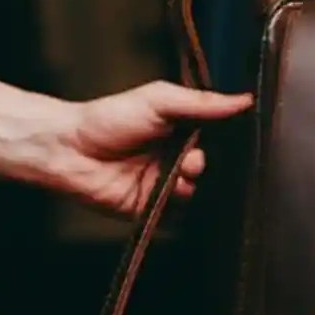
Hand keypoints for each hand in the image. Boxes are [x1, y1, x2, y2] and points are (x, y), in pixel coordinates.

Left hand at [48, 81, 252, 216]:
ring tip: (176, 173)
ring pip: (197, 192)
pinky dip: (179, 206)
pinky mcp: (153, 210)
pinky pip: (179, 214)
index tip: (232, 139)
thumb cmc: (108, 119)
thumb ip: (202, 102)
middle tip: (189, 159)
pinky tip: (170, 193)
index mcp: (181, 132)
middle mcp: (176, 159)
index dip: (226, 142)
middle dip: (204, 164)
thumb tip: (244, 100)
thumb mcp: (159, 100)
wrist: (69, 150)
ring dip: (190, 184)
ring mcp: (165, 185)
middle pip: (211, 169)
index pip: (217, 141)